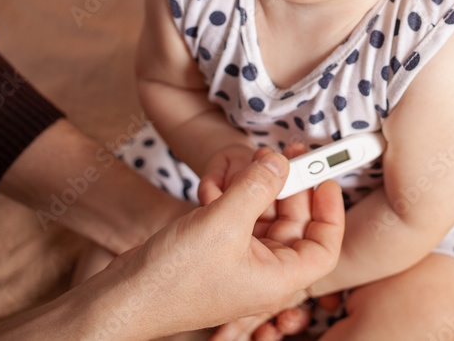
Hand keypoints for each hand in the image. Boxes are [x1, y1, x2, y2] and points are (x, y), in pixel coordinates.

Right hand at [0, 148, 343, 339]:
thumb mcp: (222, 223)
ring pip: (267, 218)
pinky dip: (236, 199)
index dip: (330, 211)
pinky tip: (218, 185)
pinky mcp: (219, 253)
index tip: (325, 178)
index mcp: (277, 280)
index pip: (324, 246)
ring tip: (245, 165)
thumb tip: (279, 162)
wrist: (123, 298)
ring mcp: (241, 263)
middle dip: (291, 188)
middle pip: (296, 225)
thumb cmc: (172, 278)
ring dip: (259, 189)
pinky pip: (241, 220)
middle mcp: (264, 274)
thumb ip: (256, 188)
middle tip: (283, 155)